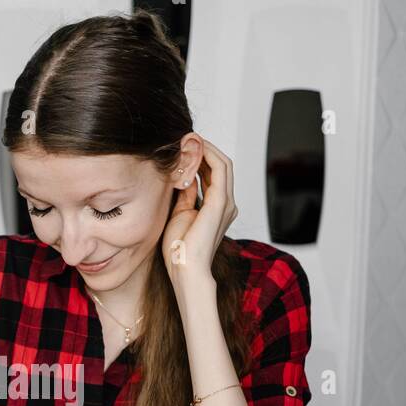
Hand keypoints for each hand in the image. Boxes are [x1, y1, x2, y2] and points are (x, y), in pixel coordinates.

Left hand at [161, 136, 238, 288]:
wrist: (185, 268)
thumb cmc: (179, 250)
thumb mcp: (179, 214)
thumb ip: (185, 195)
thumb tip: (184, 177)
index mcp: (217, 208)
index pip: (213, 174)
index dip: (200, 158)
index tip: (183, 147)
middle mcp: (226, 203)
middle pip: (220, 165)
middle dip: (204, 149)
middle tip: (186, 137)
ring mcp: (226, 202)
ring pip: (223, 163)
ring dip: (207, 148)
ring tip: (189, 138)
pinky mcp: (221, 202)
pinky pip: (219, 168)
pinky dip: (208, 155)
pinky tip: (194, 149)